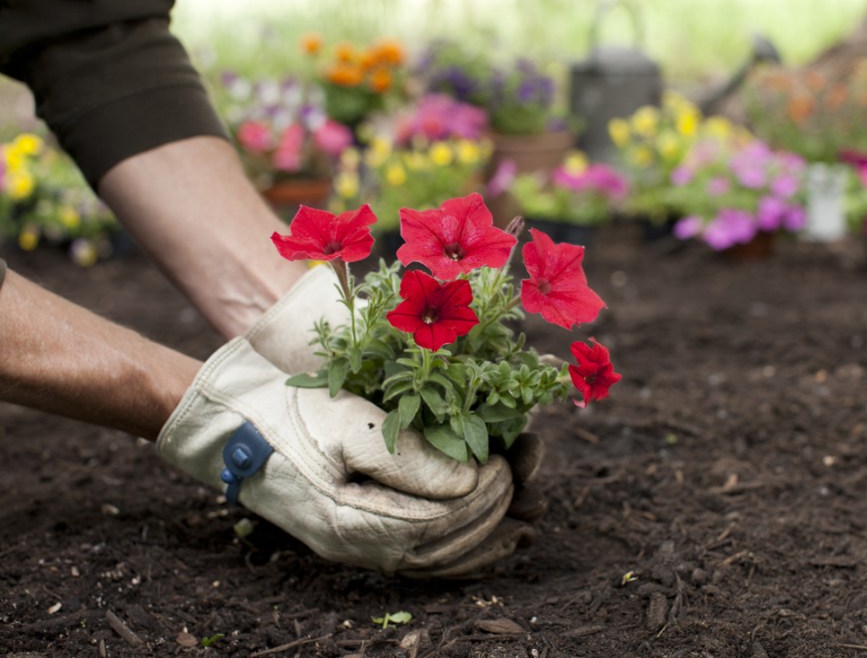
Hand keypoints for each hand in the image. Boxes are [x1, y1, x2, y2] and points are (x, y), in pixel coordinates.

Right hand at [242, 265, 548, 574]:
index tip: (503, 463)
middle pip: (441, 546)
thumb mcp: (347, 422)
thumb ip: (409, 457)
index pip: (436, 522)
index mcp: (350, 520)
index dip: (479, 497)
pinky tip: (486, 540)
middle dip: (490, 514)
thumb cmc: (289, 415)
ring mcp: (355, 547)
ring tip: (522, 523)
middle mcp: (355, 546)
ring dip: (484, 543)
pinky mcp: (357, 537)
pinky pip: (418, 559)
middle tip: (516, 476)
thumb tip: (468, 481)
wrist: (232, 427)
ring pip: (434, 562)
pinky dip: (458, 553)